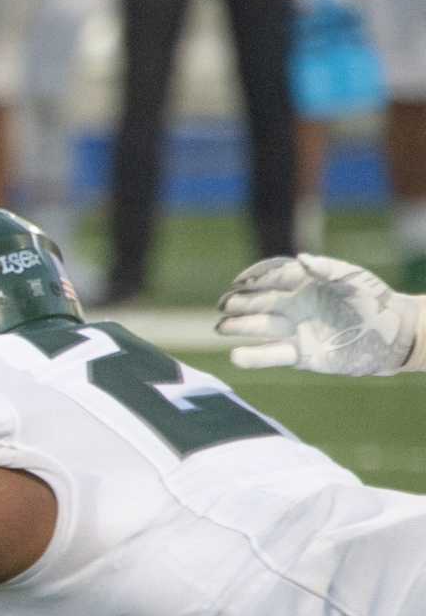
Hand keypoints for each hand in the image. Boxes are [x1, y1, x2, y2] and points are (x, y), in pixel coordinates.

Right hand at [216, 254, 424, 375]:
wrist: (394, 336)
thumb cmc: (375, 302)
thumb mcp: (353, 279)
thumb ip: (327, 268)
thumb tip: (299, 258)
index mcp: (304, 284)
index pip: (272, 278)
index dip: (254, 279)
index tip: (239, 282)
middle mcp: (295, 306)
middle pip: (260, 302)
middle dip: (239, 303)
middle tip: (225, 305)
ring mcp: (295, 331)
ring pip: (260, 327)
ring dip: (239, 327)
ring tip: (221, 327)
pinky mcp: (300, 355)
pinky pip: (272, 355)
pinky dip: (254, 357)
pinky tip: (236, 356)